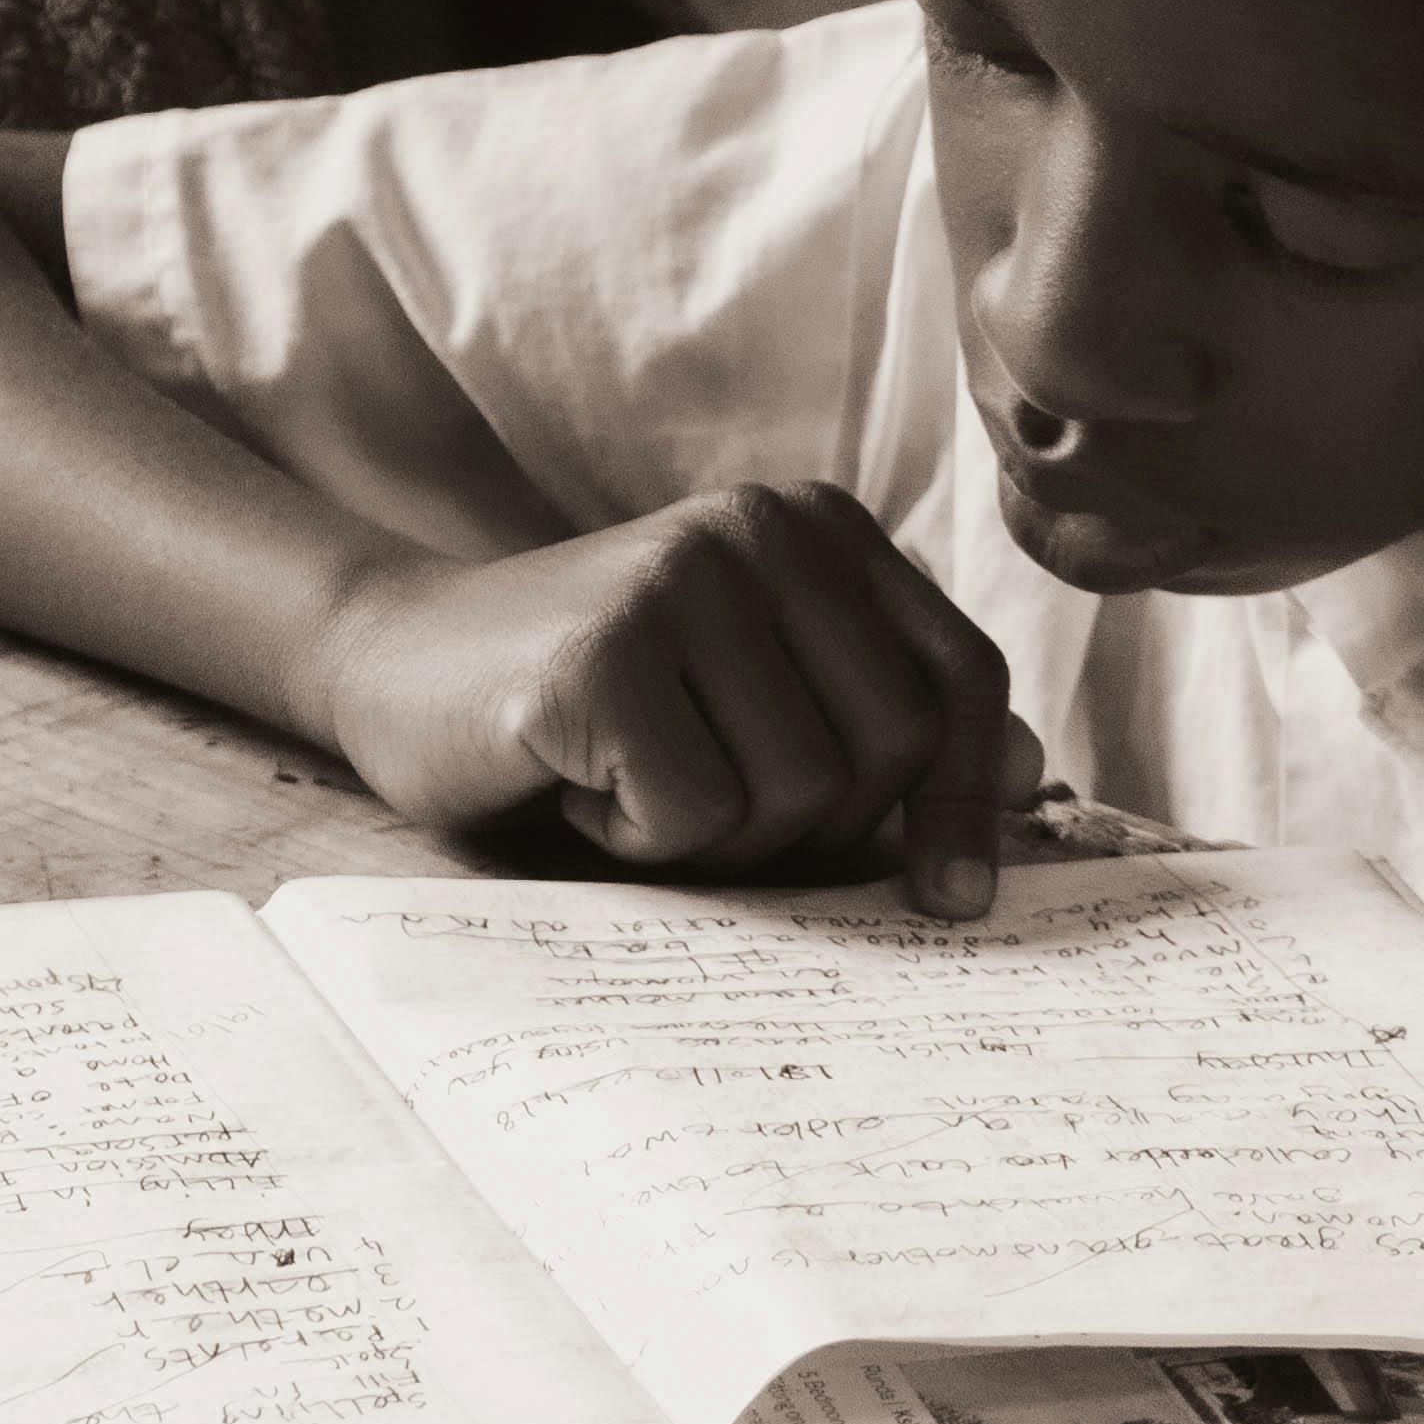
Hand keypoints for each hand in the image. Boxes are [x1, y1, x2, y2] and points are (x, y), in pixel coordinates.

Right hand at [305, 483, 1035, 915]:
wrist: (391, 663)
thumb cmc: (590, 706)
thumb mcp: (755, 698)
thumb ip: (881, 717)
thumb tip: (1032, 769)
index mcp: (816, 526)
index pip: (958, 680)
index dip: (969, 802)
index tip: (953, 897)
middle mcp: (758, 528)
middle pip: (886, 755)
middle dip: (805, 826)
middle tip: (697, 797)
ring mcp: (678, 581)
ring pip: (797, 796)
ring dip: (712, 837)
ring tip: (628, 776)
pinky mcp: (601, 656)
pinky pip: (694, 819)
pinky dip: (636, 840)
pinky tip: (574, 781)